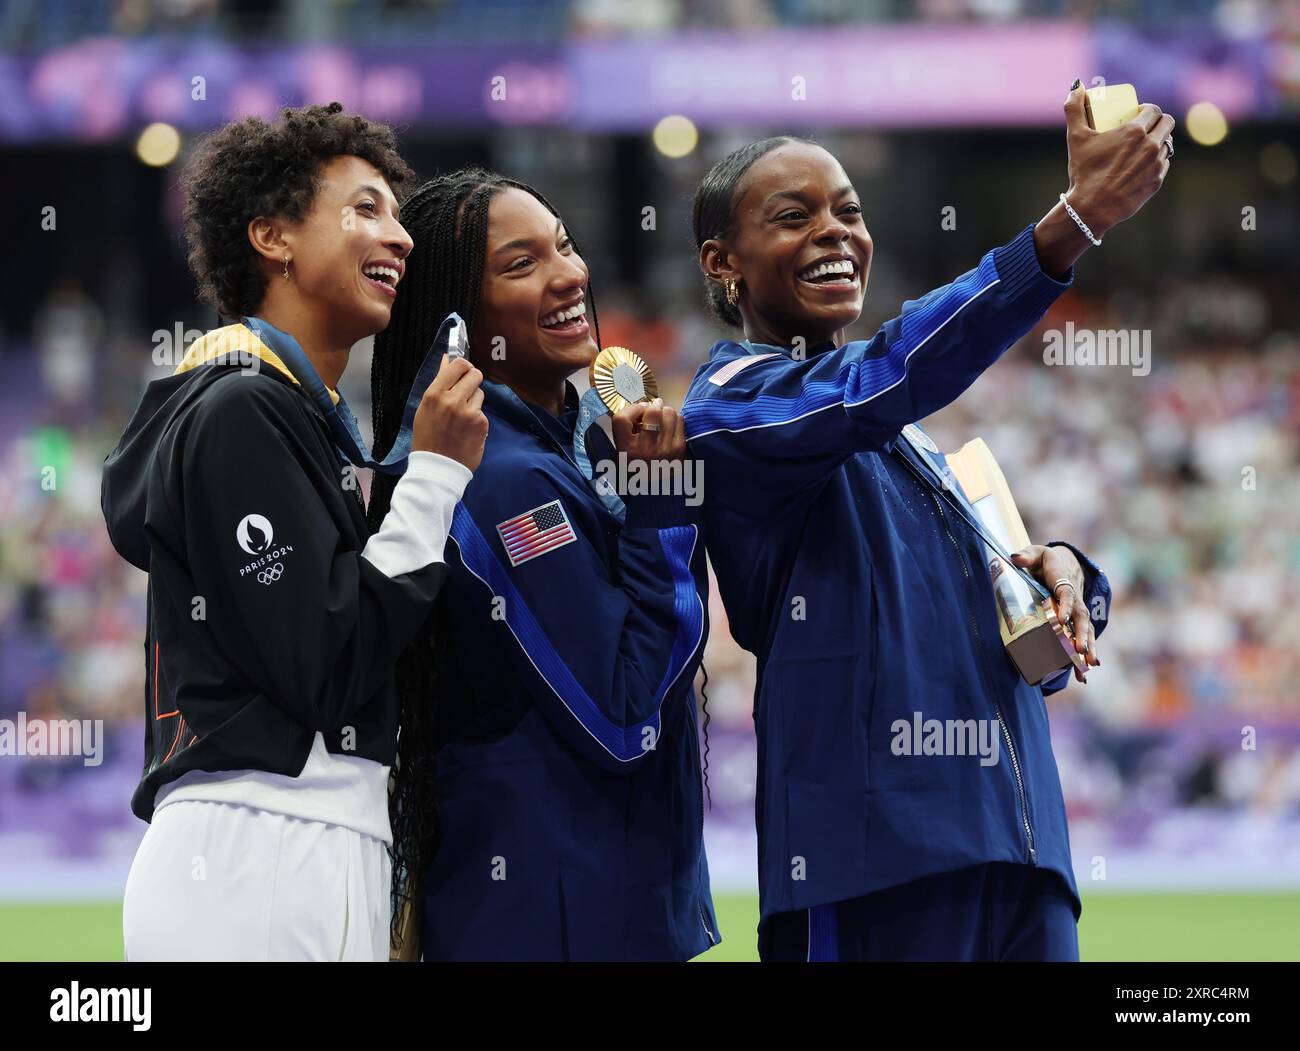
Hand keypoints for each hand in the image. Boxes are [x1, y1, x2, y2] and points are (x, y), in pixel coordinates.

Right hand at [411, 356, 488, 471]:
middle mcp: (453, 400)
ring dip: (474, 400)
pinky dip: (477, 418)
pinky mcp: (481, 423)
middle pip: (474, 374)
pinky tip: (466, 430)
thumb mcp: (426, 407)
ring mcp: (469, 412)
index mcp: (435, 394)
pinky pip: (482, 412)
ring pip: (480, 393)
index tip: (463, 371)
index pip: (458, 364)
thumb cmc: (428, 437)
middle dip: (472, 379)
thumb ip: (439, 382)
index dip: (463, 366)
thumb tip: (447, 358)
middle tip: (466, 390)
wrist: (437, 467)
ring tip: (461, 416)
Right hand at [610, 397, 685, 462]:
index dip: (631, 409)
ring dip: (664, 412)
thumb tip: (645, 405)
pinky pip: (679, 420)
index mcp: (626, 450)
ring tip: (660, 419)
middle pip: (651, 412)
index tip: (636, 413)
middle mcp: (646, 449)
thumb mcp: (621, 450)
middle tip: (651, 411)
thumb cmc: (636, 466)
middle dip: (651, 407)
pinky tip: (669, 427)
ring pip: (668, 412)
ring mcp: (665, 448)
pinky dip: (674, 419)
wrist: (657, 488)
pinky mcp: (680, 448)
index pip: (621, 418)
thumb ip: (626, 428)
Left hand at [1010, 543, 1099, 683]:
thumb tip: (1015, 558)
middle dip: (1082, 635)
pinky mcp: (1075, 623)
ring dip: (1088, 649)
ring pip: (1086, 631)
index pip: (1067, 595)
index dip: (1066, 606)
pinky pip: (1082, 639)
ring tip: (1088, 668)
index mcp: (1064, 583)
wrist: (1062, 565)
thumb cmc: (1044, 561)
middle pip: (1081, 618)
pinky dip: (1083, 657)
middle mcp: (1075, 600)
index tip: (1062, 620)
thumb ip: (1026, 555)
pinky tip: (1083, 676)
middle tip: (1081, 651)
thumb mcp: (1035, 554)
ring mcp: (1077, 612)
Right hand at [1063, 81, 1173, 236]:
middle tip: (1144, 127)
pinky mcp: (1157, 181)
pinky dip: (1156, 161)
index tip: (1138, 114)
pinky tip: (1144, 163)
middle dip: (1158, 122)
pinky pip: (1164, 164)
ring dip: (1159, 141)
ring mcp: (1156, 164)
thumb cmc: (1084, 172)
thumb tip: (1076, 85)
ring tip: (1145, 145)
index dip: (1148, 109)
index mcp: (1135, 131)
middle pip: (1167, 124)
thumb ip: (1073, 109)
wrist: (1092, 208)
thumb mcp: (1076, 138)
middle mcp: (1151, 145)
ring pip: (1167, 144)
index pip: (1154, 110)